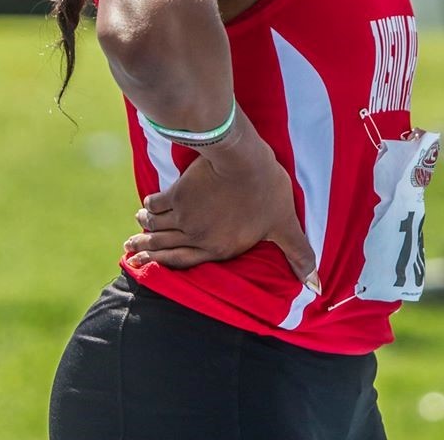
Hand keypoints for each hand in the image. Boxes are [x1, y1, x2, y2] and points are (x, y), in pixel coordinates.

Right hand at [124, 114, 319, 291]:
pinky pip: (156, 204)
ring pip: (156, 227)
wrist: (242, 160)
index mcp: (217, 248)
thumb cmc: (266, 191)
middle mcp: (196, 237)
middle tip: (129, 252)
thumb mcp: (285, 225)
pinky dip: (149, 206)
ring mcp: (184, 216)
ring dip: (144, 229)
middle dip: (144, 251)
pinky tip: (147, 205)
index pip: (184, 263)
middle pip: (163, 247)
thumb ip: (297, 253)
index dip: (163, 267)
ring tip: (137, 228)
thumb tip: (315, 283)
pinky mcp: (177, 193)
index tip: (147, 268)